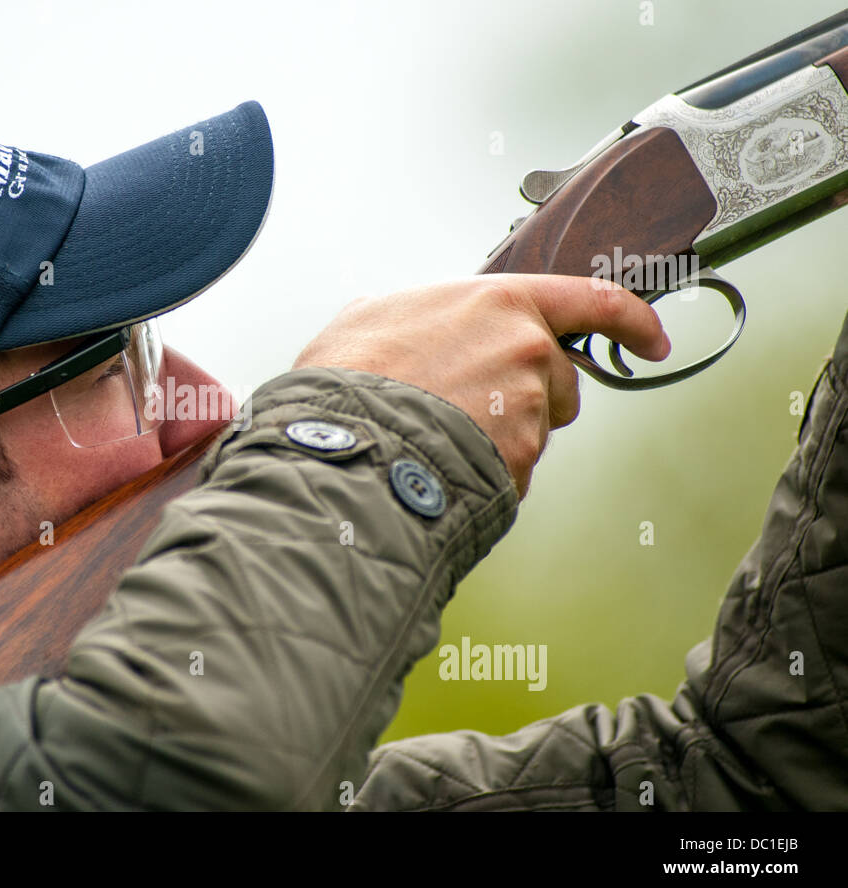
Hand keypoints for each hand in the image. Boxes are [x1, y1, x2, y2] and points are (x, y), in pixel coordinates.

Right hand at [293, 275, 669, 497]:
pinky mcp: (520, 461)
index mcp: (502, 303)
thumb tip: (392, 321)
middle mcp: (528, 351)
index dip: (633, 320)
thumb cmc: (352, 381)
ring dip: (502, 435)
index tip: (653, 338)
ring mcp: (529, 410)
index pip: (594, 300)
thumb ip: (404, 312)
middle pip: (559, 381)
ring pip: (535, 429)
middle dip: (530, 397)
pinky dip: (484, 472)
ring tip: (440, 435)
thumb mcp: (366, 318)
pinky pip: (512, 470)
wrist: (349, 445)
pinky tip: (442, 463)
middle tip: (470, 405)